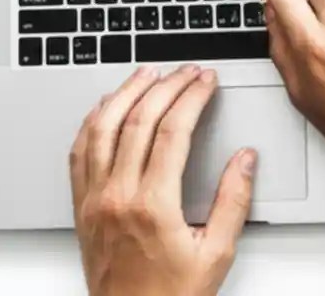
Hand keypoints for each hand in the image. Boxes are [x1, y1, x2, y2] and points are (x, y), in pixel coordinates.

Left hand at [70, 65, 257, 295]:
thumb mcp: (217, 253)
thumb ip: (233, 201)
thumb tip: (245, 160)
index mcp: (153, 206)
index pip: (174, 131)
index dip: (192, 98)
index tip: (206, 81)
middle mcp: (118, 196)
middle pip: (138, 121)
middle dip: (166, 86)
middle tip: (186, 71)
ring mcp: (94, 200)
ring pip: (102, 128)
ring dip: (125, 93)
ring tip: (146, 73)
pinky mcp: (81, 207)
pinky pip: (79, 152)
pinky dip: (93, 121)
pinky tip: (106, 108)